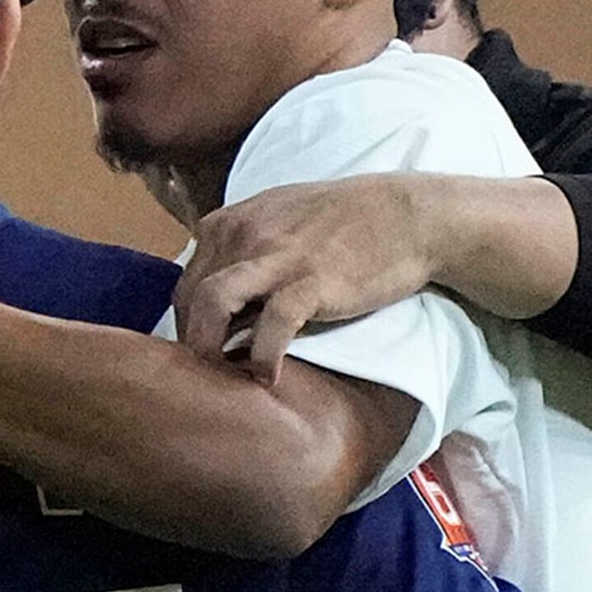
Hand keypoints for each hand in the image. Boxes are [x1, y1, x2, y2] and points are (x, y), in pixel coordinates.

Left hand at [176, 175, 435, 382]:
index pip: (184, 282)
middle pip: (188, 298)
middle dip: (193, 342)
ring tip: (226, 376)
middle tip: (213, 373)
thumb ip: (243, 248)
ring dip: (209, 348)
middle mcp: (243, 234)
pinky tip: (268, 376)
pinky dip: (262, 358)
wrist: (407, 215)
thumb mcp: (278, 218)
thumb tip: (218, 297)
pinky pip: (269, 327)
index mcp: (230, 221)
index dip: (187, 323)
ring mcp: (275, 257)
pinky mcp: (310, 282)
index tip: (205, 350)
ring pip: (210, 305)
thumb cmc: (346, 221)